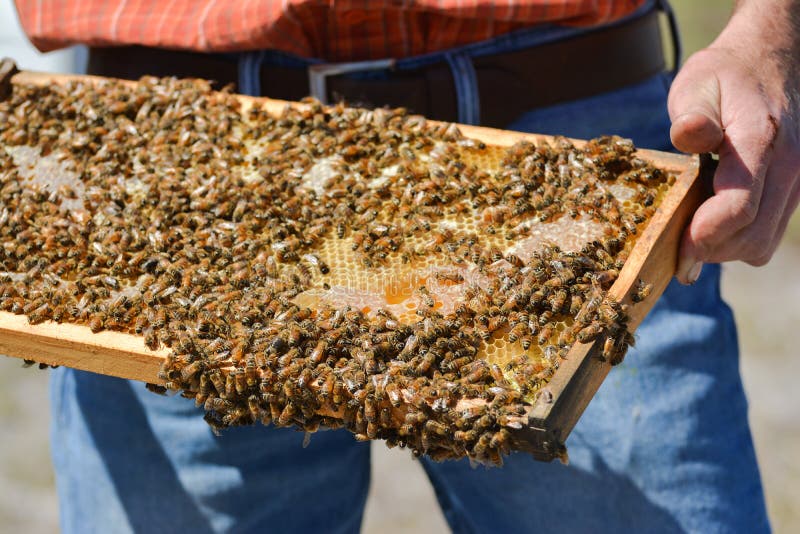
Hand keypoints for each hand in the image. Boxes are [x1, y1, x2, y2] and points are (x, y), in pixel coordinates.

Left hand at [668, 2, 799, 283]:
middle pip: (751, 235)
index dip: (704, 234)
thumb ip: (692, 113)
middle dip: (710, 248)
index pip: (739, 206)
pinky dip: (738, 241)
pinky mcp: (795, 192)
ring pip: (762, 243)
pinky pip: (767, 234)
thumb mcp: (698, 83)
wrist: (773, 59)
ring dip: (724, 249)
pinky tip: (712, 224)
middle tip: (673, 246)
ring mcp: (797, 181)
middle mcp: (789, 165)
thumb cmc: (726, 75)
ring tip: (690, 231)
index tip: (676, 245)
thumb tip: (690, 134)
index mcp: (761, 139)